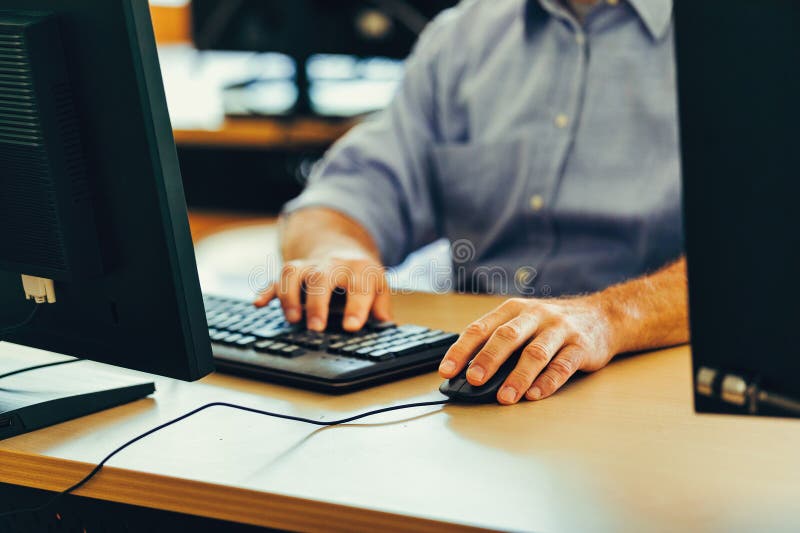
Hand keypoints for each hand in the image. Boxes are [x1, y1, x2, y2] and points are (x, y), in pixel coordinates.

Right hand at [254, 251, 390, 331]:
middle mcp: (332, 265)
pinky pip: (275, 279)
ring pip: (293, 273)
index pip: (359, 286)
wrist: (341, 248)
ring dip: (290, 296)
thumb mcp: (378, 286)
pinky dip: (267, 291)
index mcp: (359, 269)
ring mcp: (309, 266)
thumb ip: (381, 306)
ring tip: (293, 320)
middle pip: (320, 277)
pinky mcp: (292, 272)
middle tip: (316, 328)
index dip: (356, 307)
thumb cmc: (360, 276)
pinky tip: (259, 303)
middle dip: (317, 303)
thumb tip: (387, 325)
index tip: (351, 327)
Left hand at [438, 296, 617, 404]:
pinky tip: (535, 394)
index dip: (462, 349)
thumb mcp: (523, 322)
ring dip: (518, 376)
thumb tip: (469, 373)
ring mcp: (559, 330)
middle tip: (473, 380)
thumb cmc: (552, 324)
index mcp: (514, 310)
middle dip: (488, 359)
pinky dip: (548, 381)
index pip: (481, 328)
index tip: (447, 370)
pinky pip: (563, 365)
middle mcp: (536, 316)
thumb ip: (499, 342)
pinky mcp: (581, 347)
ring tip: (505, 396)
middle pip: (507, 337)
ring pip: (535, 352)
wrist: (602, 316)